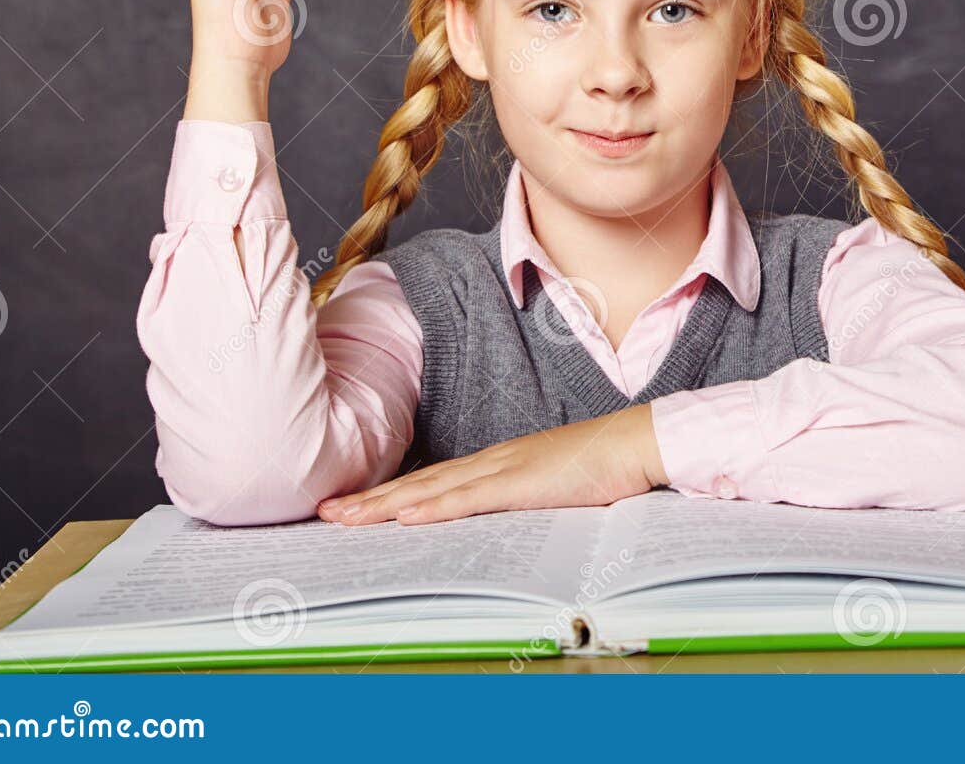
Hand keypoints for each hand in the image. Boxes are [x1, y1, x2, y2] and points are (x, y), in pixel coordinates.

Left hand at [316, 404, 669, 525]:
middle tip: (324, 512)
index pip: (434, 481)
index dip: (391, 494)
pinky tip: (402, 516)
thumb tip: (502, 522)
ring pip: (431, 490)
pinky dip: (431, 506)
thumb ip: (525, 499)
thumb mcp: (555, 486)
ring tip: (342, 517)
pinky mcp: (522, 482)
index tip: (354, 505)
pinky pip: (468, 498)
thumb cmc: (606, 464)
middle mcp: (492, 462)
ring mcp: (504, 469)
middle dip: (369, 499)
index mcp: (500, 464)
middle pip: (419, 483)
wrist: (640, 442)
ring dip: (383, 505)